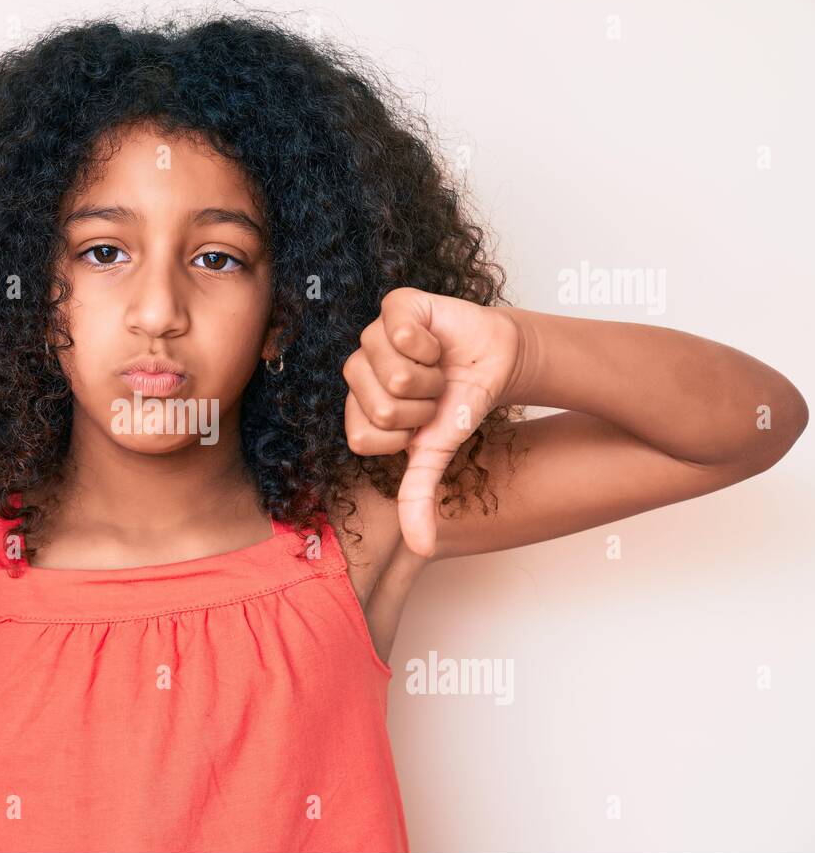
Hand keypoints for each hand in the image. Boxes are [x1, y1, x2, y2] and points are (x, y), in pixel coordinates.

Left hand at [343, 287, 520, 556]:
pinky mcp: (394, 305)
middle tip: (433, 394)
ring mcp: (372, 336)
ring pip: (394, 373)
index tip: (420, 425)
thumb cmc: (458, 405)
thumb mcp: (437, 454)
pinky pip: (399, 330)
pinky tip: (435, 341)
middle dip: (422, 408)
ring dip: (430, 377)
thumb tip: (420, 547)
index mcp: (357, 408)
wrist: (495, 363)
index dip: (402, 437)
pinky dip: (429, 343)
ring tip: (436, 369)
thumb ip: (418, 497)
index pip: (360, 438)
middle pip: (380, 408)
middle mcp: (358, 371)